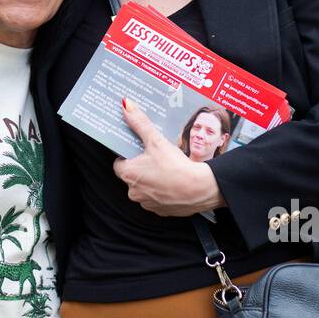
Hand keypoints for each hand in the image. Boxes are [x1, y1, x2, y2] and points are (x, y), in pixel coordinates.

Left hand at [114, 98, 225, 216]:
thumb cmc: (176, 167)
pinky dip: (163, 191)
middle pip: (132, 176)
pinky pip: (157, 199)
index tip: (138, 150)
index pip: (119, 164)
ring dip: (152, 180)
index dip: (127, 156)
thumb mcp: (156, 140)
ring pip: (145, 188)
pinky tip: (174, 182)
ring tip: (167, 168)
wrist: (200, 189)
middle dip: (142, 167)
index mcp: (128, 174)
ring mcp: (147, 203)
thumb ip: (140, 123)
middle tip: (155, 157)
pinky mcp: (161, 211)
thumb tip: (126, 106)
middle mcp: (134, 192)